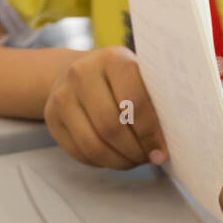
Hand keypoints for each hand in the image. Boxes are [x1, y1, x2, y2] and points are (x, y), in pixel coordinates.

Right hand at [44, 46, 166, 168]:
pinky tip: (116, 158)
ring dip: (119, 161)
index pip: (133, 101)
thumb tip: (170, 143)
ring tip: (134, 160)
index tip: (162, 151)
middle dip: (134, 150)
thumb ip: (156, 103)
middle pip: (111, 127)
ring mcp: (62, 95)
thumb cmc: (123, 80)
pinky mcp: (52, 117)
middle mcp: (82, 73)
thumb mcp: (142, 78)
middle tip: (149, 158)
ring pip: (93, 145)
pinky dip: (102, 163)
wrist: (81, 72)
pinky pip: (79, 152)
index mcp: (113, 59)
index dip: (150, 132)